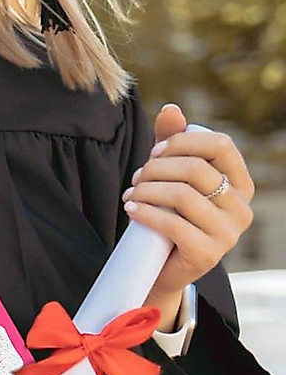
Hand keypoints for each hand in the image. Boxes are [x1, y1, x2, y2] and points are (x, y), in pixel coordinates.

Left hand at [122, 104, 254, 326]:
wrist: (161, 266)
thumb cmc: (169, 212)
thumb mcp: (171, 175)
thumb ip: (173, 142)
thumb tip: (171, 108)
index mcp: (240, 183)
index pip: (221, 145)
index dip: (182, 142)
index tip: (154, 152)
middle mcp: (242, 208)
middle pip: (196, 169)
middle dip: (156, 169)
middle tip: (136, 178)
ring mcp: (229, 234)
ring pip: (183, 195)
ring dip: (147, 190)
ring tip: (131, 195)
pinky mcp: (208, 254)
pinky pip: (174, 224)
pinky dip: (145, 212)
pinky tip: (131, 209)